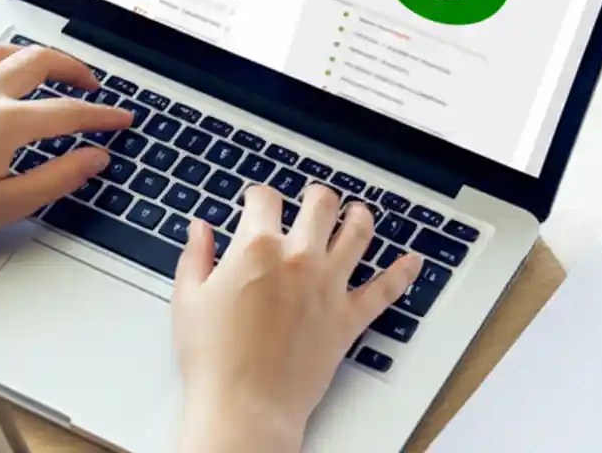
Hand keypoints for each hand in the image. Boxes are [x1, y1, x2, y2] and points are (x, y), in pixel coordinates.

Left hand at [0, 44, 131, 255]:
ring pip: (6, 49)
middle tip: (92, 85)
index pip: (68, 111)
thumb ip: (57, 178)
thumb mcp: (5, 205)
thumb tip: (93, 159)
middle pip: (41, 61)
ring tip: (50, 69)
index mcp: (4, 123)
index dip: (102, 115)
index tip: (120, 118)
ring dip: (35, 55)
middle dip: (75, 68)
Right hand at [172, 184, 421, 452]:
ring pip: (358, 234)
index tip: (256, 201)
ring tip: (357, 213)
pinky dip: (402, 273)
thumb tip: (200, 230)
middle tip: (312, 200)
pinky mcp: (348, 318)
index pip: (264, 199)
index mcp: (256, 248)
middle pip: (320, 205)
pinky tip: (412, 261)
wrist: (245, 406)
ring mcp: (328, 287)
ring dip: (359, 217)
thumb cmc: (213, 359)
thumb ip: (196, 257)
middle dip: (315, 197)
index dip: (258, 195)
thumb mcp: (189, 299)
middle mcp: (298, 259)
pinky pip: (385, 290)